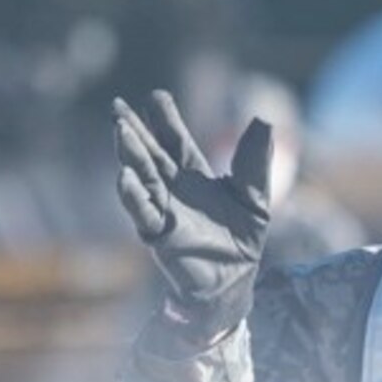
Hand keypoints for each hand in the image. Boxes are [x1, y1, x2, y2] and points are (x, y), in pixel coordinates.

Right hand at [113, 90, 272, 338]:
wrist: (233, 283)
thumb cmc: (242, 240)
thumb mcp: (255, 196)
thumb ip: (256, 161)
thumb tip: (264, 119)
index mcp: (193, 176)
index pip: (175, 142)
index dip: (165, 121)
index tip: (154, 97)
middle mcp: (172, 189)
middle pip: (150, 154)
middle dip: (134, 130)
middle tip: (117, 105)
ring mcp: (162, 210)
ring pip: (141, 177)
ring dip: (130, 154)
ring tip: (120, 130)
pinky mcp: (158, 234)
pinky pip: (142, 213)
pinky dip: (132, 195)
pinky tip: (124, 175)